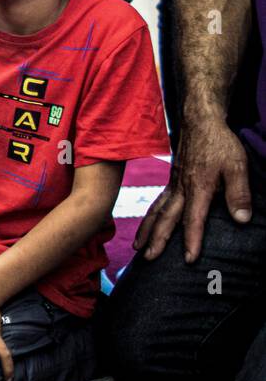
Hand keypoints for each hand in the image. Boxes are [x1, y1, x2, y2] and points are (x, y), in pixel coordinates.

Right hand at [133, 118, 251, 262]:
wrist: (200, 121)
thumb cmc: (220, 143)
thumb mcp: (237, 167)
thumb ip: (239, 194)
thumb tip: (241, 220)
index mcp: (199, 188)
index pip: (194, 220)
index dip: (193, 240)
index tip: (190, 259)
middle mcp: (182, 189)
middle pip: (167, 219)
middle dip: (158, 240)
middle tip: (149, 258)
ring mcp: (174, 184)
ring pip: (157, 211)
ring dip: (147, 230)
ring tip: (139, 247)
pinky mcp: (172, 179)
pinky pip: (157, 201)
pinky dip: (149, 216)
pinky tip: (148, 223)